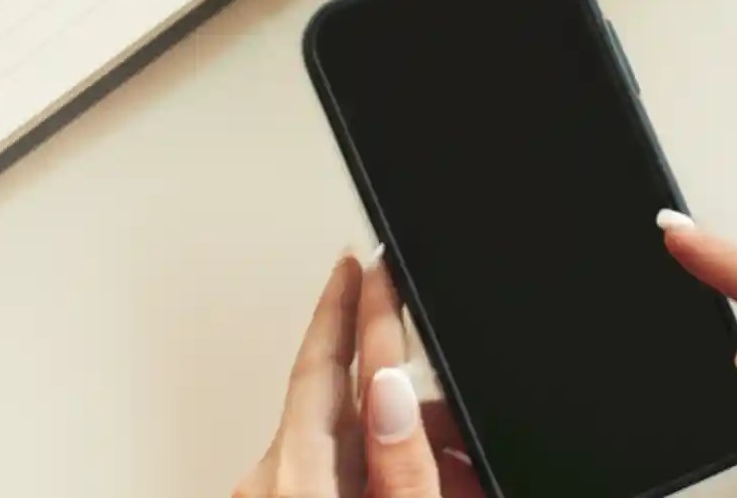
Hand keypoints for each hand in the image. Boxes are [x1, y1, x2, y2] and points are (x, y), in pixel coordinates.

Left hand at [233, 253, 483, 497]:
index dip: (348, 305)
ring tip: (461, 467)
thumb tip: (392, 386)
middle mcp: (275, 480)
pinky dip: (387, 469)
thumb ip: (403, 462)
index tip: (364, 262)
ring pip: (351, 438)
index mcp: (298, 477)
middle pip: (345, 401)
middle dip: (402, 384)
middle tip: (432, 357)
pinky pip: (342, 470)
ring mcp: (276, 495)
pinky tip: (435, 485)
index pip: (323, 364)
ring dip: (406, 439)